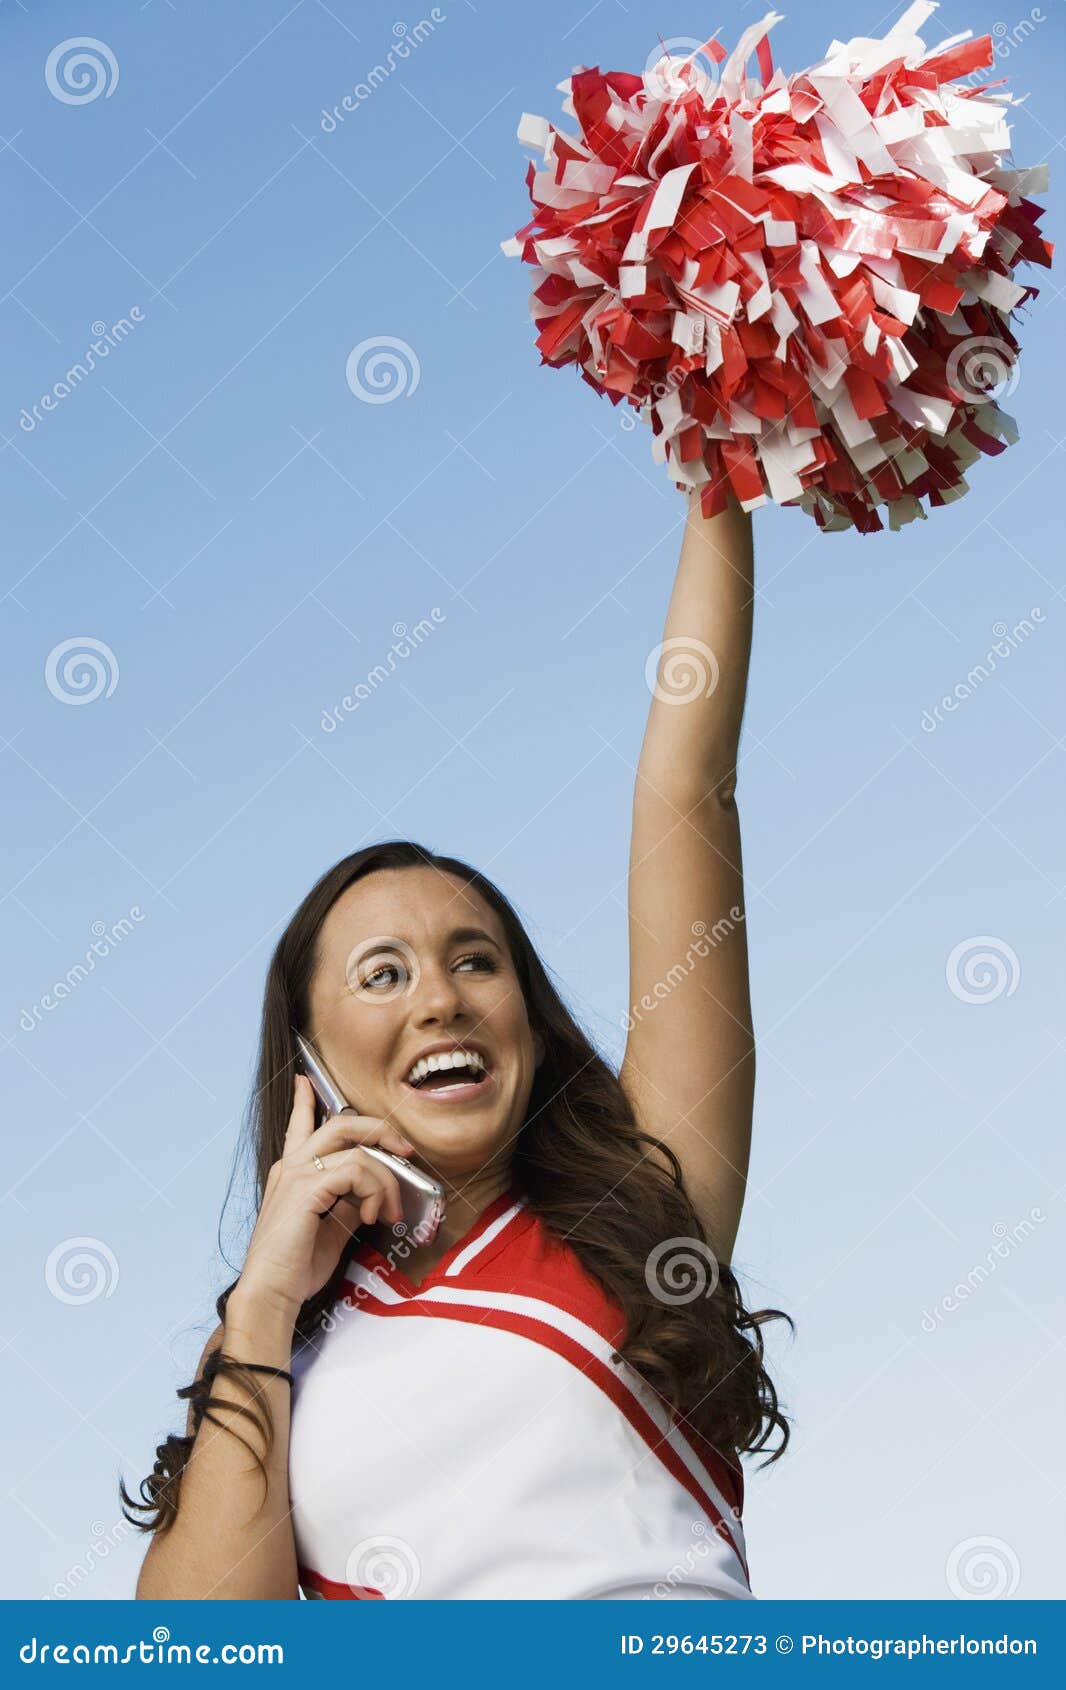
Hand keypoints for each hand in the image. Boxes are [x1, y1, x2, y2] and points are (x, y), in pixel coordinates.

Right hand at [234, 1073, 415, 1322]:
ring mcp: (298, 1174)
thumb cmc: (296, 1267)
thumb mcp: (330, 1227)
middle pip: (342, 1122)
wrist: (272, 1293)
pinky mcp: (308, 1188)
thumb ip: (347, 1202)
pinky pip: (358, 1171)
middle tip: (405, 1151)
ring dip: (387, 1180)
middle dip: (381, 1130)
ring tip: (389, 1211)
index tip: (304, 1080)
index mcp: (293, 1173)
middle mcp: (292, 1166)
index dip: (304, 1100)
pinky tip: (373, 1217)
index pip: (299, 1124)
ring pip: (359, 1149)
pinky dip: (376, 1192)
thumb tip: (370, 1192)